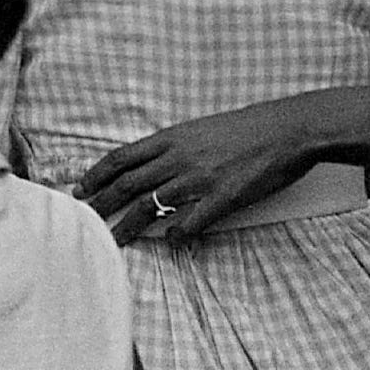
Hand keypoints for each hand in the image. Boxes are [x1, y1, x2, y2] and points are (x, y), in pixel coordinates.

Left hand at [75, 101, 316, 244]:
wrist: (287, 129)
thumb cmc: (246, 128)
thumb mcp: (201, 129)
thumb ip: (175, 146)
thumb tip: (153, 163)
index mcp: (172, 138)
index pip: (122, 157)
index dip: (98, 174)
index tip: (82, 187)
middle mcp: (179, 157)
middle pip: (128, 183)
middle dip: (101, 203)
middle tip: (83, 218)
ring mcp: (200, 178)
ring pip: (151, 204)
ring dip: (128, 225)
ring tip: (113, 240)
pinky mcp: (224, 197)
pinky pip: (192, 221)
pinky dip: (176, 233)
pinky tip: (169, 242)